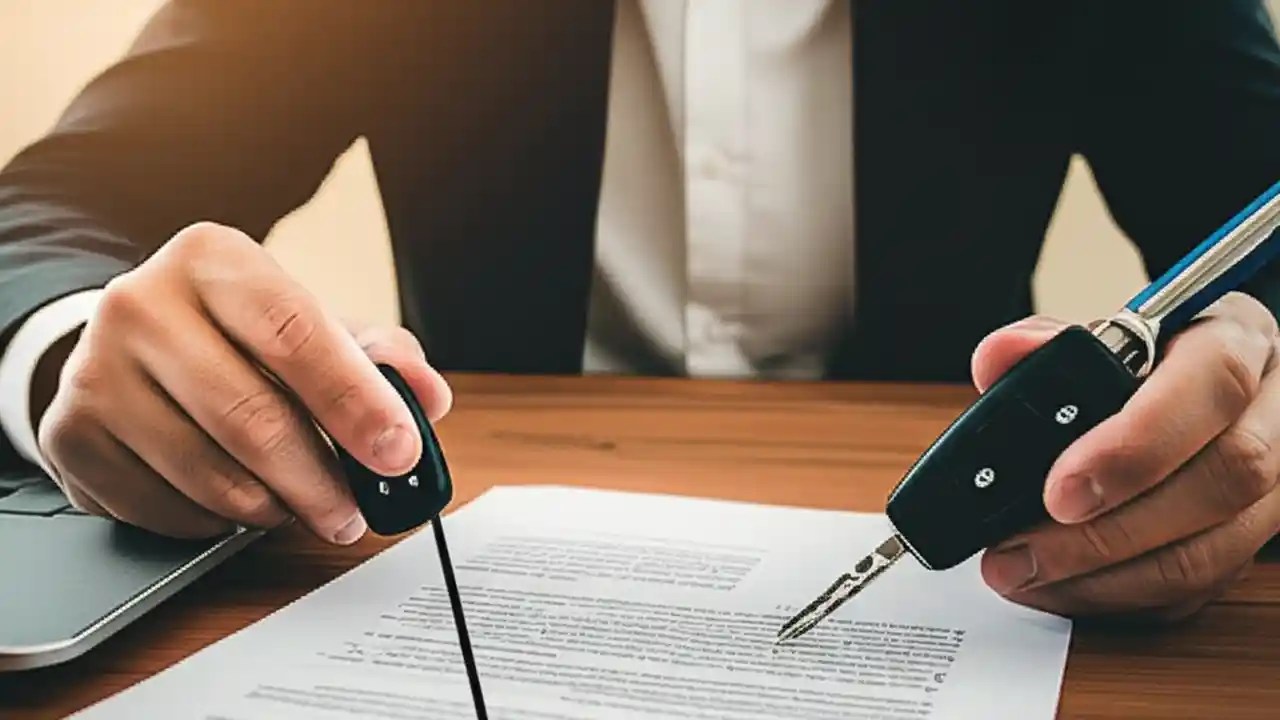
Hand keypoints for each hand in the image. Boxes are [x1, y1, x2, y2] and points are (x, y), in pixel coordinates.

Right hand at [36, 222, 452, 543]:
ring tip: (302, 505)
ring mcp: (95, 372)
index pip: (295, 333)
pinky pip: (164, 509)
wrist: (135, 339)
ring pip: (209, 474)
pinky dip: (217, 522)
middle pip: (251, 415)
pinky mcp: (71, 436)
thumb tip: (427, 397)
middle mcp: (142, 305)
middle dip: (321, 479)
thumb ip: (380, 357)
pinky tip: (239, 500)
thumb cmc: (240, 335)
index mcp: (213, 260)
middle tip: (355, 511)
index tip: (398, 451)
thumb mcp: (312, 324)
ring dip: (273, 508)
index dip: (354, 400)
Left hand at [970, 293, 1279, 621]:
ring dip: (1107, 579)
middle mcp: (1270, 415)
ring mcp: (1273, 488)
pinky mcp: (1251, 542)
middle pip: (1218, 482)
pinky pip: (1198, 588)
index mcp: (1233, 342)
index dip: (1135, 447)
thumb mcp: (1101, 334)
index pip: (1208, 387)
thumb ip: (1046, 344)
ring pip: (1212, 552)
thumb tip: (997, 357)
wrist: (1195, 379)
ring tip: (1023, 576)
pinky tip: (1059, 588)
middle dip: (1107, 532)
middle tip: (1022, 551)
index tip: (1060, 491)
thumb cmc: (1145, 359)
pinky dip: (1122, 598)